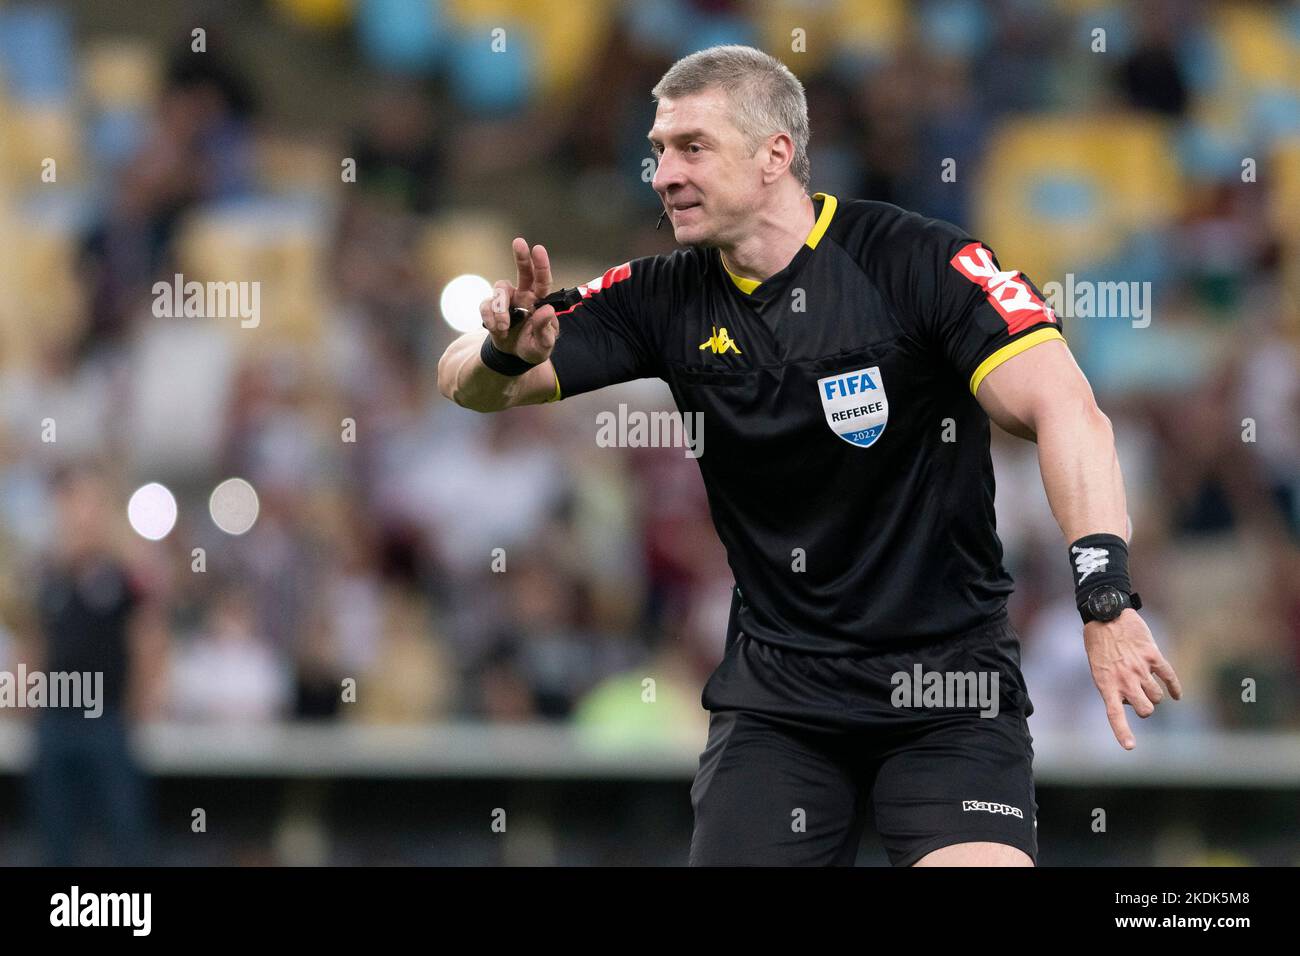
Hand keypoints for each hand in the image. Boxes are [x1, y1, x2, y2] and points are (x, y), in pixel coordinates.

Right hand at [478, 237, 558, 364]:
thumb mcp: (543, 345)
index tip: (538, 249)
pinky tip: (496, 329)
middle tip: (519, 242)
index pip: (542, 281)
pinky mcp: (491, 308)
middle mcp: (524, 296)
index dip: (541, 265)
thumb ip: (545, 329)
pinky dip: (489, 318)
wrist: (513, 357)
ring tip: (503, 327)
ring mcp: (506, 300)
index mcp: (539, 301)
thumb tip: (547, 310)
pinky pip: (486, 305)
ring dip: (500, 308)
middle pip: (523, 272)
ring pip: (500, 289)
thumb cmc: (533, 348)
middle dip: (521, 257)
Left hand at [1083, 609, 1181, 749]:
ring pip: (1158, 696)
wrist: (1106, 614)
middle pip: (1147, 710)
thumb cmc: (1099, 643)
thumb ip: (1113, 687)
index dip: (1122, 731)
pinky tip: (1177, 694)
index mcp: (1106, 683)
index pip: (1115, 714)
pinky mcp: (1153, 656)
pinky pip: (1169, 677)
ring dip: (1155, 695)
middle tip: (1141, 700)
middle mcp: (1124, 679)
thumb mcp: (1098, 668)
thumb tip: (1131, 703)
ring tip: (1147, 684)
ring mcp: (1140, 668)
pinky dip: (1175, 688)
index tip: (1130, 747)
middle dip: (1146, 709)